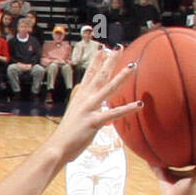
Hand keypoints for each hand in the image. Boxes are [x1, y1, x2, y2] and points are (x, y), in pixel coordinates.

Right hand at [49, 45, 139, 160]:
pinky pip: (114, 114)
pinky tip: (139, 104)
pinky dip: (127, 109)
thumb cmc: (67, 135)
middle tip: (119, 47)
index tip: (103, 48)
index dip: (96, 60)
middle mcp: (85, 99)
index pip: (90, 74)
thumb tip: (88, 103)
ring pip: (109, 88)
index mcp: (80, 97)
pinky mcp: (94, 121)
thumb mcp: (75, 116)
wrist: (57, 147)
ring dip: (121, 76)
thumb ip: (83, 107)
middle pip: (100, 75)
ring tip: (132, 65)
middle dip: (110, 60)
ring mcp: (89, 109)